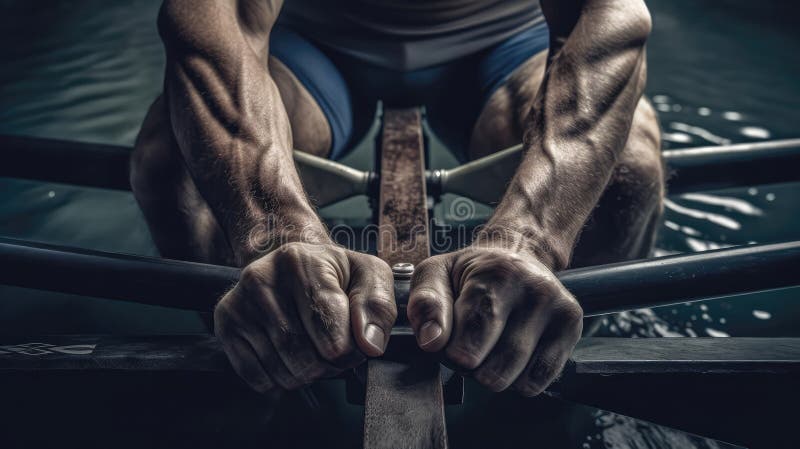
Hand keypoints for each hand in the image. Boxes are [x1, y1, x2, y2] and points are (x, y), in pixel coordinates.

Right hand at [214, 242, 396, 392]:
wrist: (294, 266)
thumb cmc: (335, 274)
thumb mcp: (368, 276)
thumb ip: (378, 307)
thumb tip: (369, 344)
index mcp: (301, 261)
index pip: (332, 335)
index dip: (351, 352)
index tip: (354, 345)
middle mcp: (262, 278)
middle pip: (305, 358)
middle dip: (329, 368)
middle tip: (336, 352)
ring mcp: (240, 302)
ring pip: (282, 371)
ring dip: (307, 376)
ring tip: (315, 352)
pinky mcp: (226, 323)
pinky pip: (257, 378)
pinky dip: (280, 380)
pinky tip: (290, 357)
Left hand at [407, 246, 582, 395]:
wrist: (517, 257)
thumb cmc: (472, 273)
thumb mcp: (437, 274)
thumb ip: (425, 303)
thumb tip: (431, 341)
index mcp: (499, 272)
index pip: (476, 329)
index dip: (454, 351)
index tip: (448, 347)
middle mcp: (535, 288)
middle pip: (497, 363)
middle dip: (472, 368)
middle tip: (466, 348)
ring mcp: (558, 309)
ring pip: (517, 377)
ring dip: (493, 376)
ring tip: (487, 351)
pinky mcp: (573, 329)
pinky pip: (538, 381)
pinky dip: (516, 382)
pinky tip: (510, 360)